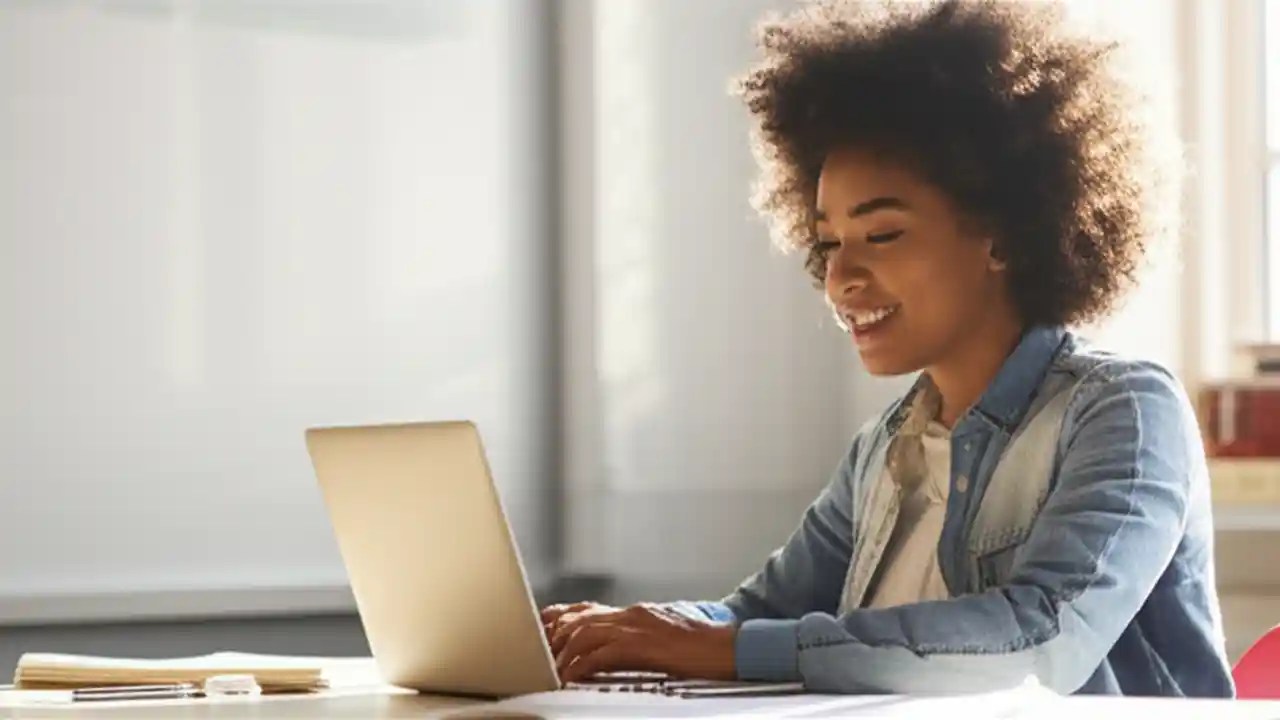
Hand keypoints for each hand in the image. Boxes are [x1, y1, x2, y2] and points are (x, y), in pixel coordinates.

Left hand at [548, 602, 736, 682]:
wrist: (726, 647)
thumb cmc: (699, 648)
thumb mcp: (660, 638)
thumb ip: (634, 640)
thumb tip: (608, 653)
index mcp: (634, 613)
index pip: (586, 608)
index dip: (559, 618)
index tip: (541, 630)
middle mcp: (631, 614)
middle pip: (578, 618)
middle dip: (554, 637)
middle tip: (539, 656)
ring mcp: (636, 627)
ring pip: (584, 632)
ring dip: (563, 652)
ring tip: (552, 670)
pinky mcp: (642, 645)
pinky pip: (601, 653)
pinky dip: (581, 665)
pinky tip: (572, 677)